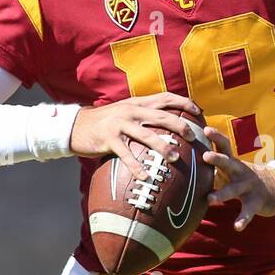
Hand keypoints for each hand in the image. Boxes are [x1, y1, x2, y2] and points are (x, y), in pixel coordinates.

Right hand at [70, 92, 201, 178]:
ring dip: (163, 146)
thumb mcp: (124, 112)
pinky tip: (146, 177)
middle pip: (161, 115)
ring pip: (146, 134)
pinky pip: (126, 154)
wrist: (75, 126)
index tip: (199, 112)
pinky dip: (136, 166)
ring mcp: (120, 124)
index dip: (183, 103)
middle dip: (180, 125)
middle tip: (194, 137)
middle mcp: (131, 110)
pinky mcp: (108, 139)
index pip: (165, 97)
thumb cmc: (104, 122)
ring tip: (176, 158)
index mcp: (137, 103)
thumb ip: (143, 114)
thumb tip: (167, 123)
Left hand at [202, 127, 274, 230]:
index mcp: (233, 163)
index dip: (216, 137)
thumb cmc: (243, 178)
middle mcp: (241, 172)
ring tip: (210, 199)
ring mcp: (249, 187)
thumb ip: (213, 165)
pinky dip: (243, 219)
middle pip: (229, 163)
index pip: (224, 146)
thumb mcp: (231, 168)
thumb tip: (186, 159)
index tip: (206, 129)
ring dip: (222, 194)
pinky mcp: (256, 202)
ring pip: (235, 189)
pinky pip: (248, 211)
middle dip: (218, 159)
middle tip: (205, 155)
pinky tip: (237, 227)